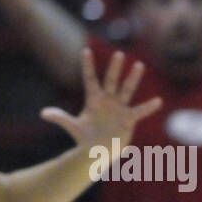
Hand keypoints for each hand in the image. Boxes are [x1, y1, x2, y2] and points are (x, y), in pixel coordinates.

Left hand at [41, 48, 161, 151]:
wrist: (98, 150)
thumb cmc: (85, 137)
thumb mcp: (73, 126)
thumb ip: (60, 117)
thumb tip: (43, 113)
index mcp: (93, 100)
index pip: (90, 79)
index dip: (87, 66)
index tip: (85, 51)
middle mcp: (107, 100)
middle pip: (111, 80)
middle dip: (114, 67)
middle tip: (119, 53)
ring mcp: (119, 108)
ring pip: (127, 90)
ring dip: (133, 78)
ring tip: (139, 65)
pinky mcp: (128, 119)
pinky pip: (139, 111)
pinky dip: (148, 107)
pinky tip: (157, 101)